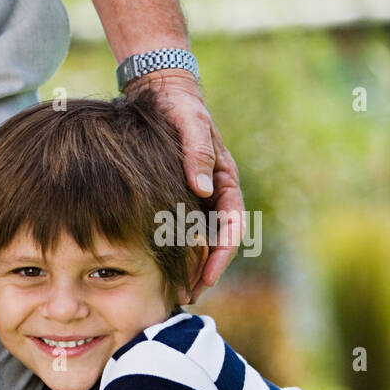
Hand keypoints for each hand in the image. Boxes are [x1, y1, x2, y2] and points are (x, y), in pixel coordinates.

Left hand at [126, 69, 242, 299]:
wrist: (162, 94)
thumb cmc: (178, 107)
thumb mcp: (190, 123)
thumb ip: (198, 152)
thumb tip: (202, 188)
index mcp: (223, 179)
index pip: (231, 224)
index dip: (221, 253)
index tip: (208, 276)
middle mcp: (213, 192)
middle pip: (216, 240)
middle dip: (206, 270)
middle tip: (188, 296)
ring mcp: (196, 196)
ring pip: (199, 239)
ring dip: (191, 266)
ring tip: (176, 292)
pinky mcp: (177, 196)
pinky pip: (179, 229)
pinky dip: (173, 251)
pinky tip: (159, 269)